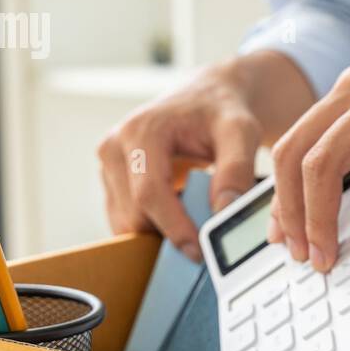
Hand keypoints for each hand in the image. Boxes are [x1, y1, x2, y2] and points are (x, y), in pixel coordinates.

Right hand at [98, 52, 313, 260]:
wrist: (206, 98)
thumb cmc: (222, 112)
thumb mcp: (241, 132)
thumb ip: (236, 169)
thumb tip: (223, 212)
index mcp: (141, 131)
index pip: (149, 193)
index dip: (173, 227)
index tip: (198, 252)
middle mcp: (114, 147)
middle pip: (133, 215)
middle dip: (168, 233)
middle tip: (205, 240)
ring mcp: (108, 165)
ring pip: (126, 223)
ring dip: (159, 231)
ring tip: (194, 217)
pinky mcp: (111, 181)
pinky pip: (127, 219)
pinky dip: (154, 225)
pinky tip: (179, 211)